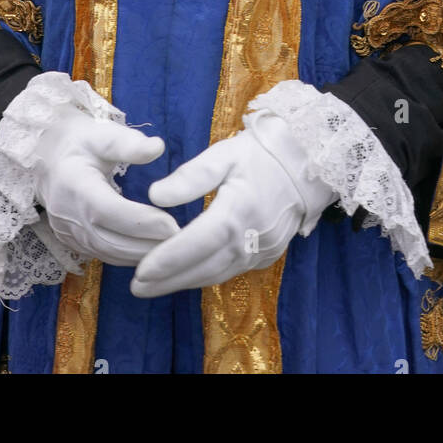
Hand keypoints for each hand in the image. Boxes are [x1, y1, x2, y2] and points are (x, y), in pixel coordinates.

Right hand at [32, 109, 179, 266]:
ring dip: (140, 256)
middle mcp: (69, 216)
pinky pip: (103, 255)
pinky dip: (128, 257)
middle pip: (110, 241)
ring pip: (107, 253)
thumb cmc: (80, 143)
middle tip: (182, 241)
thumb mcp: (102, 134)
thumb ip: (128, 143)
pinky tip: (152, 252)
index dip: (141, 222)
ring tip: (173, 249)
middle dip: (147, 244)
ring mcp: (68, 233)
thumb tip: (157, 147)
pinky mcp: (73, 243)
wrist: (47, 158)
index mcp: (74, 186)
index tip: (173, 225)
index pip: (109, 211)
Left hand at [130, 116, 332, 296]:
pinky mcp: (267, 256)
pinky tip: (186, 275)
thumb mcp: (223, 155)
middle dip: (168, 281)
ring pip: (216, 275)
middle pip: (203, 268)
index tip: (140, 271)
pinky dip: (205, 276)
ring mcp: (261, 251)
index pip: (195, 244)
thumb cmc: (260, 155)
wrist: (306, 164)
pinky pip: (230, 271)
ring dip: (184, 282)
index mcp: (237, 211)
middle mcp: (249, 239)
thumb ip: (190, 177)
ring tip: (153, 286)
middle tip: (137, 287)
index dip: (167, 261)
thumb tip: (156, 196)